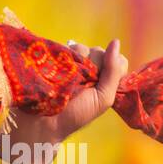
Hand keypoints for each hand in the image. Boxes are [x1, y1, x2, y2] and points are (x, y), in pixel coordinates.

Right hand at [7, 38, 127, 147]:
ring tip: (67, 80)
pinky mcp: (56, 56)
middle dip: (94, 66)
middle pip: (99, 52)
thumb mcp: (103, 98)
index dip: (111, 66)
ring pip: (81, 48)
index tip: (102, 81)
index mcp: (105, 78)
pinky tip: (58, 70)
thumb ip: (114, 72)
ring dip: (77, 63)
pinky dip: (63, 58)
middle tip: (83, 85)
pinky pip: (64, 48)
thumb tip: (115, 42)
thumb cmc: (77, 114)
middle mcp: (90, 67)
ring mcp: (72, 61)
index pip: (117, 60)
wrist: (45, 121)